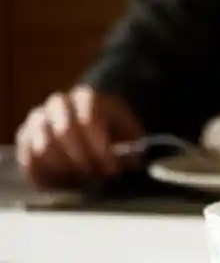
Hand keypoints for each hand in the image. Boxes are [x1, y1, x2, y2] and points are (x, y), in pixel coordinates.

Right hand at [15, 86, 144, 188]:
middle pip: (64, 134)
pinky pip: (29, 162)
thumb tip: (134, 162)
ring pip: (44, 150)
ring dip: (65, 171)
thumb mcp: (128, 131)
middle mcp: (58, 104)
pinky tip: (65, 182)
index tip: (112, 168)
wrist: (88, 119)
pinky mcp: (24, 138)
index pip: (89, 120)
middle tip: (98, 176)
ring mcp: (38, 120)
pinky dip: (46, 177)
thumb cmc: (110, 127)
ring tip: (84, 179)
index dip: (101, 148)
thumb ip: (133, 146)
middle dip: (84, 161)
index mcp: (87, 97)